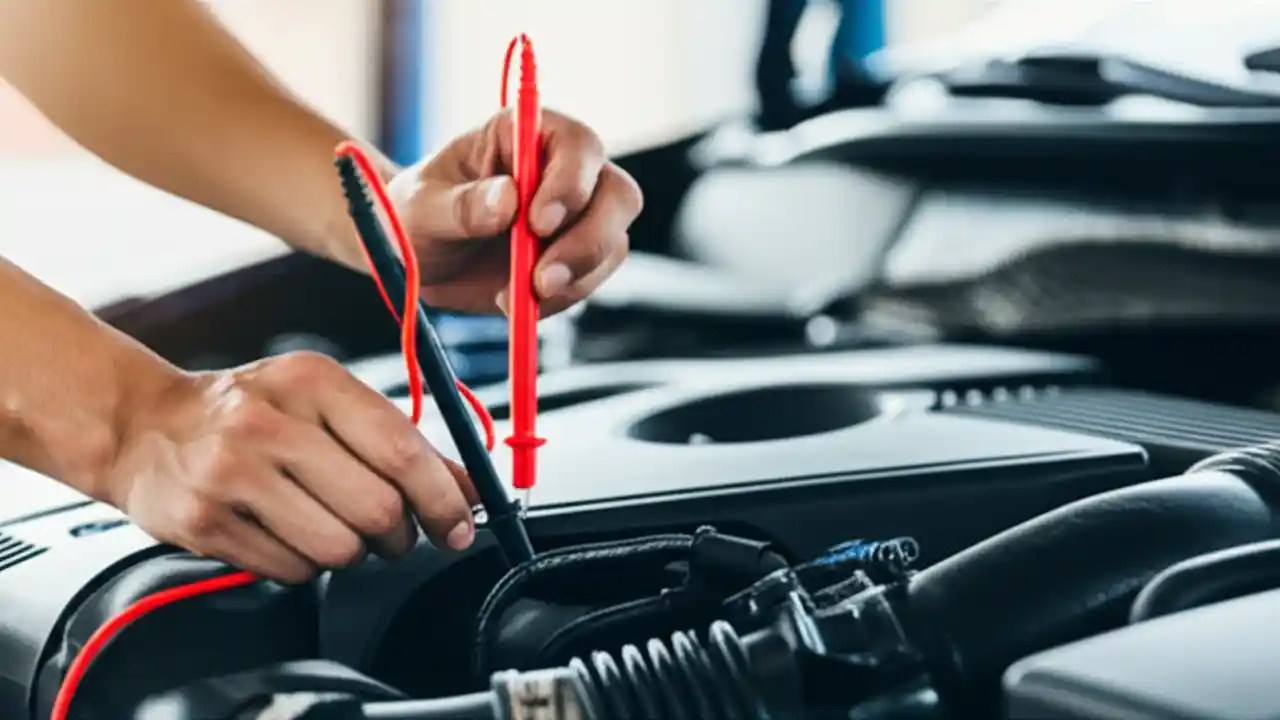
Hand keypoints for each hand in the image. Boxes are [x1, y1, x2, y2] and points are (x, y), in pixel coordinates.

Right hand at [103, 352, 477, 582]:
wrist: (144, 425)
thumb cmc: (252, 411)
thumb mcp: (325, 403)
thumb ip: (399, 442)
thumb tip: (470, 489)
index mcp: (311, 380)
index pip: (399, 449)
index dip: (442, 497)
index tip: (461, 524)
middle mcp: (268, 422)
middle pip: (377, 509)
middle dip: (400, 535)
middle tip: (394, 533)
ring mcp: (231, 473)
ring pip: (338, 549)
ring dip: (352, 553)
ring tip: (331, 526)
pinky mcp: (204, 522)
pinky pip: (292, 571)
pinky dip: (305, 565)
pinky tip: (287, 533)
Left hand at [386, 109, 642, 314]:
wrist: (420, 259)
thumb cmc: (415, 217)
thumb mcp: (420, 210)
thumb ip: (461, 205)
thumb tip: (507, 199)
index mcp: (526, 134)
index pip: (577, 144)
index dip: (571, 181)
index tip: (538, 224)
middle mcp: (564, 168)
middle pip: (616, 194)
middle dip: (587, 241)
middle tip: (542, 279)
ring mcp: (579, 214)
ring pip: (613, 240)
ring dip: (577, 276)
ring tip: (521, 297)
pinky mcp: (578, 256)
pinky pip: (593, 278)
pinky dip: (564, 297)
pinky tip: (520, 302)